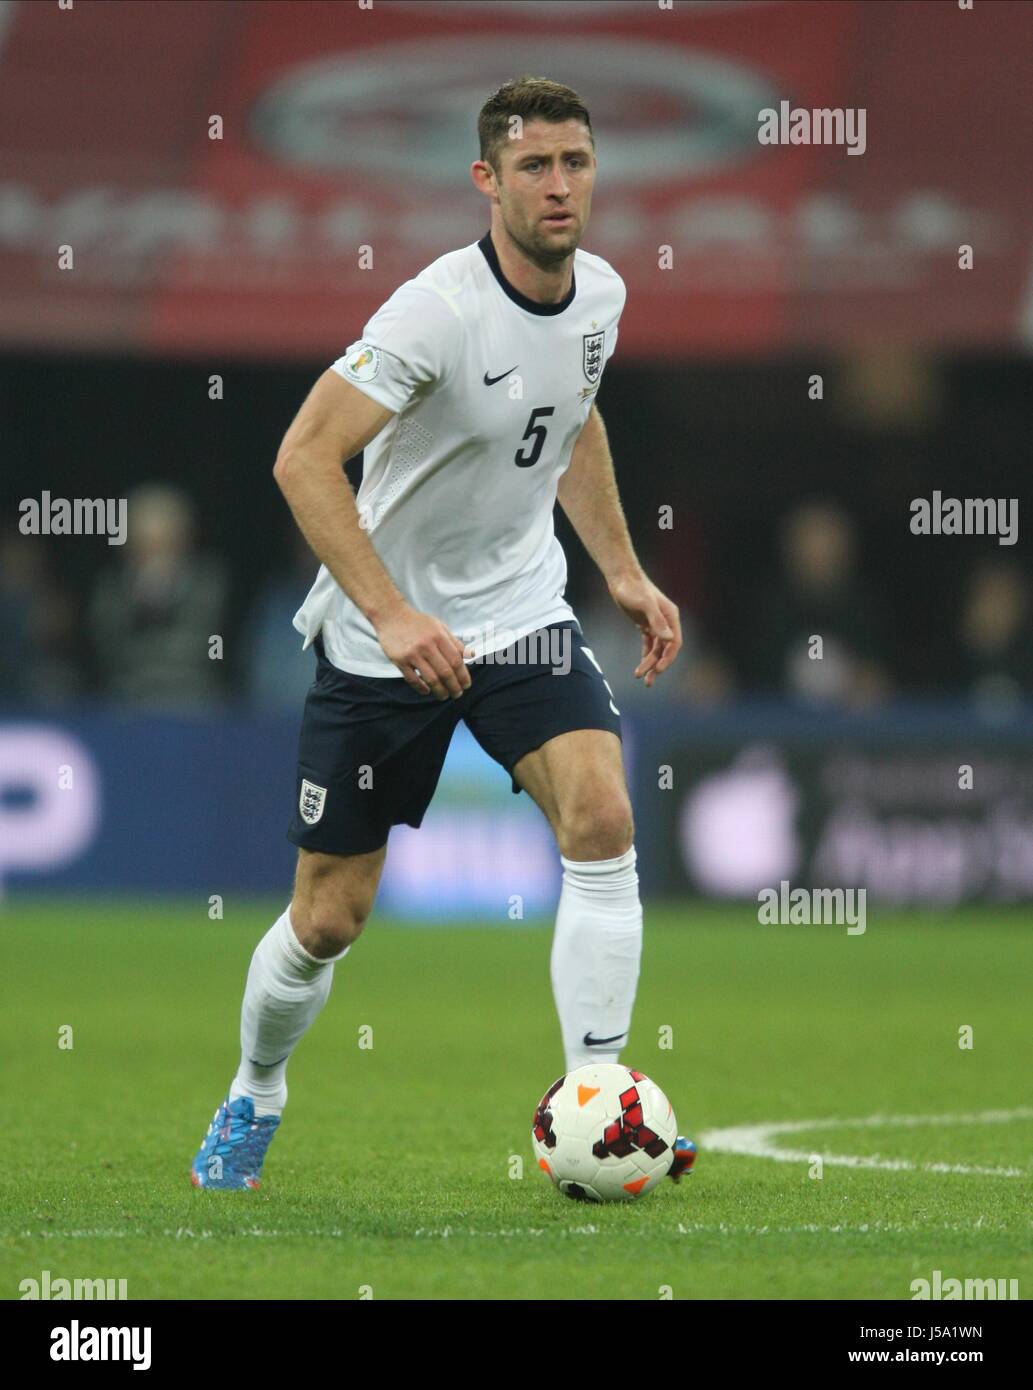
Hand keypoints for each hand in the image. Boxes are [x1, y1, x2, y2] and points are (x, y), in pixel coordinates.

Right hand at [374, 602, 473, 698]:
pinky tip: (427, 691)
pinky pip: (412, 679)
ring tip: (444, 696)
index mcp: (439, 637)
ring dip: (440, 691)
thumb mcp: (440, 627)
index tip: (466, 685)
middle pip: (445, 672)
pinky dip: (421, 688)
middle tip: (457, 694)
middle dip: (454, 687)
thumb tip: (472, 655)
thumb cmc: (418, 622)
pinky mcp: (399, 660)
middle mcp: (427, 645)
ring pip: (430, 678)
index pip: (456, 661)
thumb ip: (455, 642)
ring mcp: (412, 654)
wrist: (391, 615)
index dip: (463, 676)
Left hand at [607, 572, 681, 687]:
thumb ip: (657, 621)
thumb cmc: (634, 588)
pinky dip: (645, 655)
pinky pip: (648, 644)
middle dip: (657, 666)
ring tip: (640, 677)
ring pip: (656, 649)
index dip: (667, 658)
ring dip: (650, 663)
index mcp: (671, 617)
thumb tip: (668, 638)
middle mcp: (666, 622)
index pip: (674, 643)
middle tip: (647, 681)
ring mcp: (656, 624)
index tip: (657, 670)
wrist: (621, 578)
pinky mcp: (645, 624)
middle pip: (665, 650)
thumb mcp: (645, 604)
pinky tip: (640, 666)